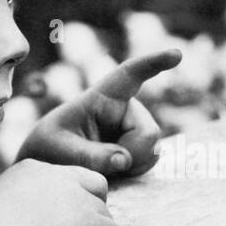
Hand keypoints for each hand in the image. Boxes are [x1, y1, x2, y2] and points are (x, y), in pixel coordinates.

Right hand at [0, 159, 122, 225]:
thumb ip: (17, 199)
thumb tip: (17, 218)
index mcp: (36, 169)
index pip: (71, 176)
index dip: (73, 197)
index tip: (63, 217)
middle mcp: (61, 178)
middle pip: (97, 188)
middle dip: (93, 208)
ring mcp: (78, 200)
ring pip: (106, 214)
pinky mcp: (89, 224)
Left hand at [17, 49, 181, 177]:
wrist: (52, 165)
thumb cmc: (50, 148)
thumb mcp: (59, 151)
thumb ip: (90, 156)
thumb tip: (124, 160)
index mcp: (103, 97)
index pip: (130, 75)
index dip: (154, 63)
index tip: (176, 55)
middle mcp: (126, 108)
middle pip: (148, 132)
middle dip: (131, 153)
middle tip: (98, 162)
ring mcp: (136, 128)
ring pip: (152, 149)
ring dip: (130, 165)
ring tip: (102, 163)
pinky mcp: (141, 146)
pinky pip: (151, 161)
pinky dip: (135, 171)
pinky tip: (115, 169)